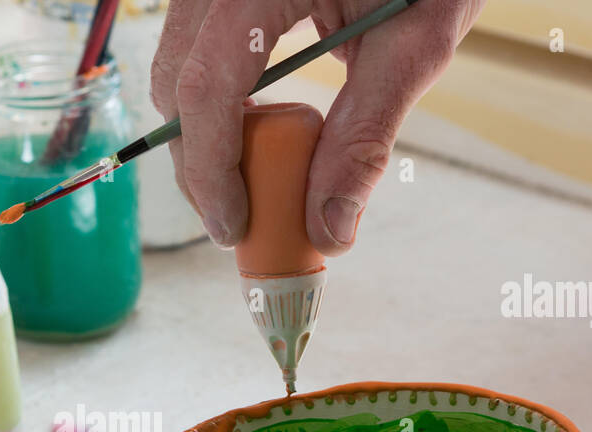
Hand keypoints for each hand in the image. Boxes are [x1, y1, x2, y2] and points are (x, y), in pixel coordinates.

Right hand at [152, 0, 484, 251]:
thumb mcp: (415, 41)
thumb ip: (366, 135)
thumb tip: (329, 230)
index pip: (207, 87)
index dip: (211, 170)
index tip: (232, 227)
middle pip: (177, 83)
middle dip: (199, 163)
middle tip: (237, 218)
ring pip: (177, 67)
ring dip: (204, 132)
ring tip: (251, 177)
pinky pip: (196, 46)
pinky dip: (216, 97)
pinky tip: (257, 123)